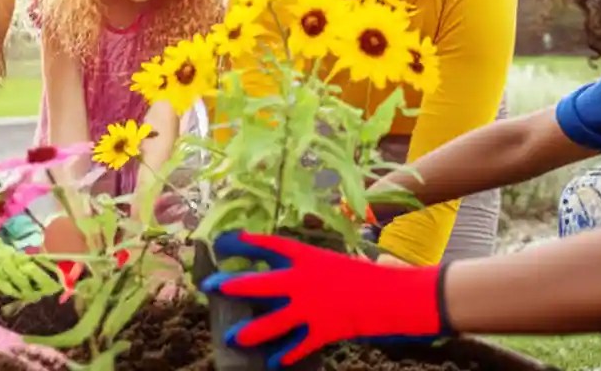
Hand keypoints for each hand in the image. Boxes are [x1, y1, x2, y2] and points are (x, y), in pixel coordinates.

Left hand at [199, 231, 452, 367]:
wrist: (391, 295)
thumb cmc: (365, 274)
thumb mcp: (334, 261)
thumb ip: (309, 267)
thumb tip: (289, 274)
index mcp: (306, 257)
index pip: (267, 244)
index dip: (242, 242)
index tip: (222, 241)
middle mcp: (302, 280)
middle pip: (257, 283)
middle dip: (231, 286)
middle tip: (209, 286)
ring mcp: (309, 307)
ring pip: (270, 322)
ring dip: (250, 331)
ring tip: (233, 337)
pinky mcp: (321, 330)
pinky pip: (296, 346)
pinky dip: (285, 355)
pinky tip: (274, 361)